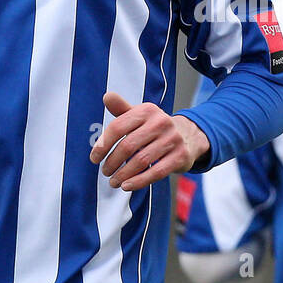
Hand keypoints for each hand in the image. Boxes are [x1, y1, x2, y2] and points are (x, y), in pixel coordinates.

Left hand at [90, 92, 209, 190]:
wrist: (188, 136)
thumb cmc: (155, 128)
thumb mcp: (140, 115)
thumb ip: (122, 109)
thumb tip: (107, 96)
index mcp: (147, 111)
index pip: (118, 127)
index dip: (103, 144)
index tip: (95, 158)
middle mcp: (161, 122)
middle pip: (128, 146)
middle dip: (112, 162)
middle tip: (105, 171)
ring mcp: (172, 140)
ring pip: (141, 161)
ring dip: (123, 174)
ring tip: (113, 181)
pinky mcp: (180, 156)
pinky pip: (156, 172)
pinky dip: (139, 181)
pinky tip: (127, 186)